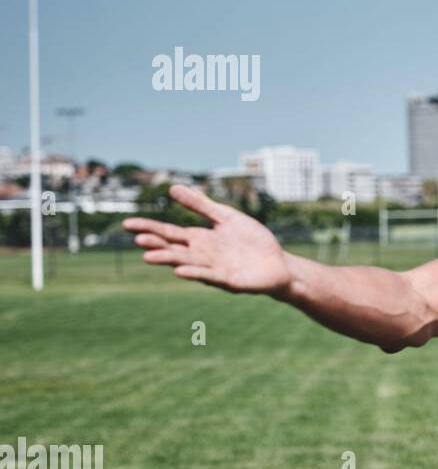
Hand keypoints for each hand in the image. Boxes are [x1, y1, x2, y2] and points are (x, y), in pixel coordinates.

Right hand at [123, 185, 291, 293]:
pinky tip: (180, 271)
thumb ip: (201, 206)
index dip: (149, 228)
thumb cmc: (252, 241)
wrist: (279, 263)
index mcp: (200, 240)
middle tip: (137, 239)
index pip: (169, 233)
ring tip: (149, 257)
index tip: (127, 224)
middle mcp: (201, 255)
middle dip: (156, 245)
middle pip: (173, 249)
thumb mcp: (226, 218)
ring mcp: (214, 269)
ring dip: (169, 260)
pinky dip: (195, 273)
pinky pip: (210, 276)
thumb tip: (173, 187)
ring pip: (187, 264)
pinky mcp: (229, 281)